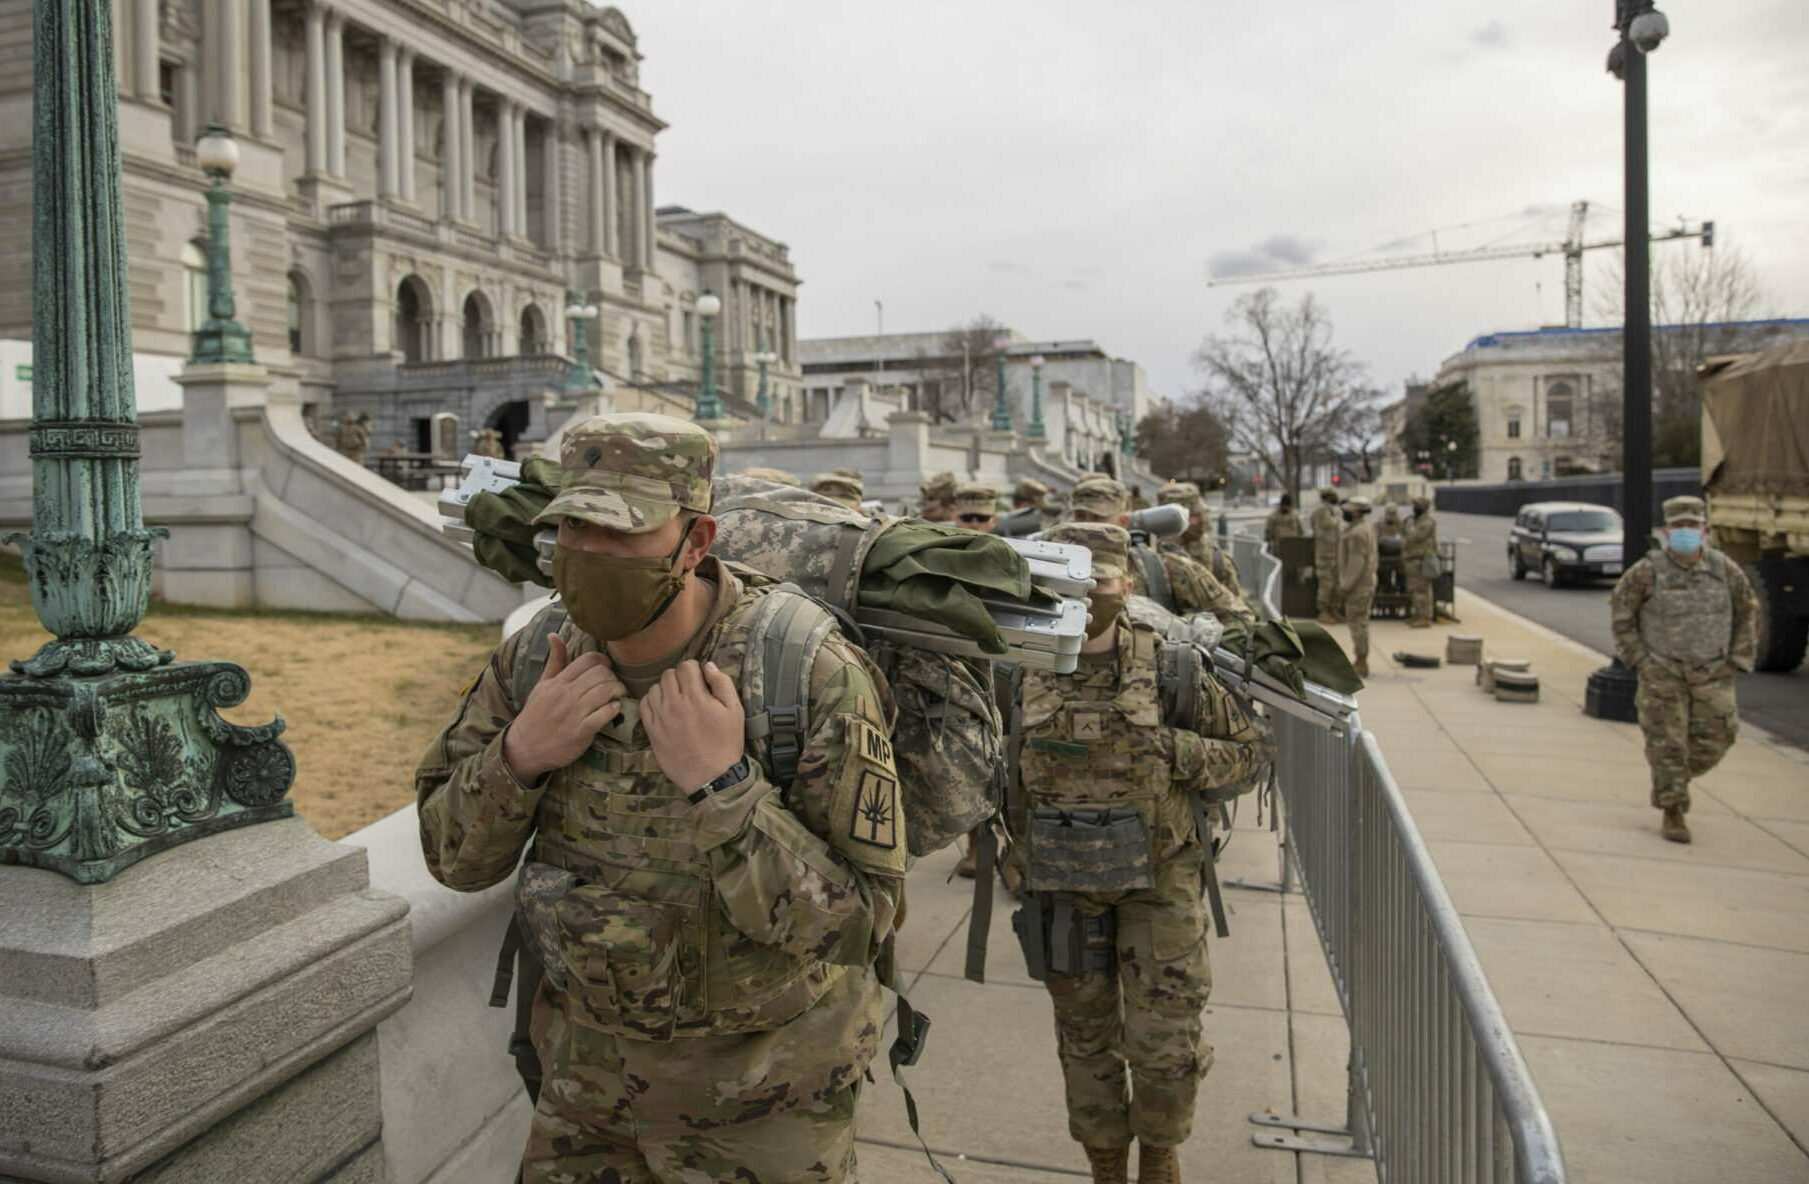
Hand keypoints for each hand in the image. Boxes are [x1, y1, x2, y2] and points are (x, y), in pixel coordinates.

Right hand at [502, 634, 624, 781]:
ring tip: (618, 695)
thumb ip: (554, 661)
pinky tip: (614, 710)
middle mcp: (566, 695)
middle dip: (613, 677)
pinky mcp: (581, 732)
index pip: (588, 660)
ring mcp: (574, 714)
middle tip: (614, 684)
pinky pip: (605, 715)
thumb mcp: (542, 685)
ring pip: (605, 691)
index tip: (606, 668)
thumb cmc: (536, 714)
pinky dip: (614, 710)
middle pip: (600, 674)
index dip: (603, 661)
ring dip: (617, 691)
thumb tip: (554, 634)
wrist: (524, 747)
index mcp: (558, 682)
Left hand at [642, 660, 744, 789]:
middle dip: (679, 677)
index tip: (699, 679)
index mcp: (696, 697)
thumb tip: (708, 666)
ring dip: (665, 689)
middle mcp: (674, 703)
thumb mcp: (735, 711)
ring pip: (654, 688)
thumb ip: (722, 684)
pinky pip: (644, 705)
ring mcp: (660, 717)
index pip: (686, 666)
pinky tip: (662, 708)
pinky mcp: (652, 730)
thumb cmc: (726, 743)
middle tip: (689, 690)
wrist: (711, 777)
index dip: (694, 669)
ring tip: (675, 699)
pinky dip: (652, 701)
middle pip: (668, 675)